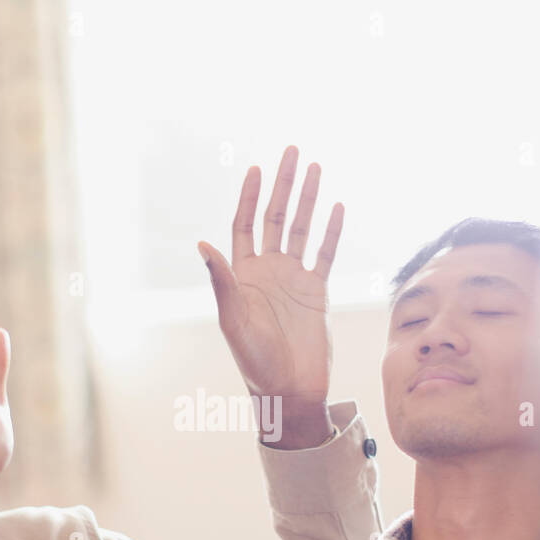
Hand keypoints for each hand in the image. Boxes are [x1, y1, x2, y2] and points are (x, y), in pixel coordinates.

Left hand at [198, 145, 343, 448]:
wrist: (289, 389)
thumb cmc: (254, 361)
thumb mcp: (233, 320)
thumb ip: (222, 280)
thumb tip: (202, 244)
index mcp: (243, 275)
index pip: (245, 224)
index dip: (249, 196)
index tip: (256, 168)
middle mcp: (268, 271)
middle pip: (276, 218)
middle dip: (283, 185)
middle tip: (292, 151)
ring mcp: (293, 279)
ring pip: (303, 229)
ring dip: (309, 199)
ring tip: (316, 168)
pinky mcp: (316, 292)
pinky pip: (325, 254)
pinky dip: (331, 231)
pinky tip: (337, 207)